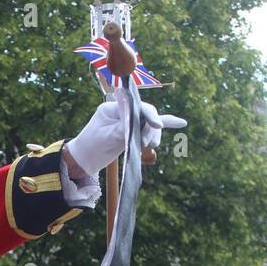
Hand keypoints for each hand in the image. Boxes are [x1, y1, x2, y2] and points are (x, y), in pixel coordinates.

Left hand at [67, 92, 186, 175]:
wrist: (84, 159)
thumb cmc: (91, 146)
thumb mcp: (106, 137)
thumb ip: (123, 127)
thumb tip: (140, 120)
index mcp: (114, 107)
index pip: (136, 106)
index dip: (149, 115)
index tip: (158, 125)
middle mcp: (123, 110)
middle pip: (147, 114)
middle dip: (150, 129)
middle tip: (145, 144)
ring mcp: (130, 120)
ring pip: (150, 123)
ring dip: (153, 134)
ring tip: (147, 146)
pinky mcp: (134, 130)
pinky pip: (151, 126)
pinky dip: (167, 123)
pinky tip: (182, 123)